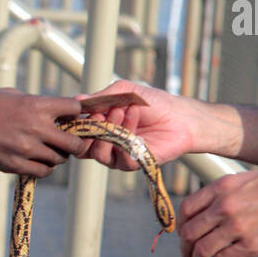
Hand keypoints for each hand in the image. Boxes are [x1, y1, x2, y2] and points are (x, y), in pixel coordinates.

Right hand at [0, 89, 87, 175]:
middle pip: (74, 142)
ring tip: (46, 148)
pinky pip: (43, 171)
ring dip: (57, 155)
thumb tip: (59, 111)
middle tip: (67, 139)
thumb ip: (38, 103)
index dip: (76, 113)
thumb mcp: (12, 95)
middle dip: (74, 141)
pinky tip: (36, 159)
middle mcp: (36, 128)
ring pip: (60, 159)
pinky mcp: (16, 166)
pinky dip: (44, 167)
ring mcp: (26, 149)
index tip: (71, 116)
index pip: (75, 109)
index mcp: (36, 106)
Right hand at [74, 81, 197, 168]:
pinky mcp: (133, 164)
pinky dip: (126, 134)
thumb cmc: (153, 103)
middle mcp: (106, 145)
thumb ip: (99, 98)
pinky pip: (120, 158)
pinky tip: (135, 117)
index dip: (77, 123)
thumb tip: (76, 100)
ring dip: (109, 130)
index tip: (85, 108)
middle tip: (103, 110)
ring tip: (122, 111)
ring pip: (99, 154)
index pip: (77, 133)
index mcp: (100, 129)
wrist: (181, 116)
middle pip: (82, 148)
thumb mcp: (123, 92)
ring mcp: (118, 156)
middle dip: (91, 126)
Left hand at [177, 168, 257, 256]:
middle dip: (184, 249)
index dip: (179, 226)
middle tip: (186, 256)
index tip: (182, 235)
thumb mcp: (238, 182)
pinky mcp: (250, 245)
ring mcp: (237, 227)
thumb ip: (215, 195)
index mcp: (219, 189)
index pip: (186, 210)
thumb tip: (194, 216)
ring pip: (202, 250)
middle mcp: (224, 207)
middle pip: (190, 233)